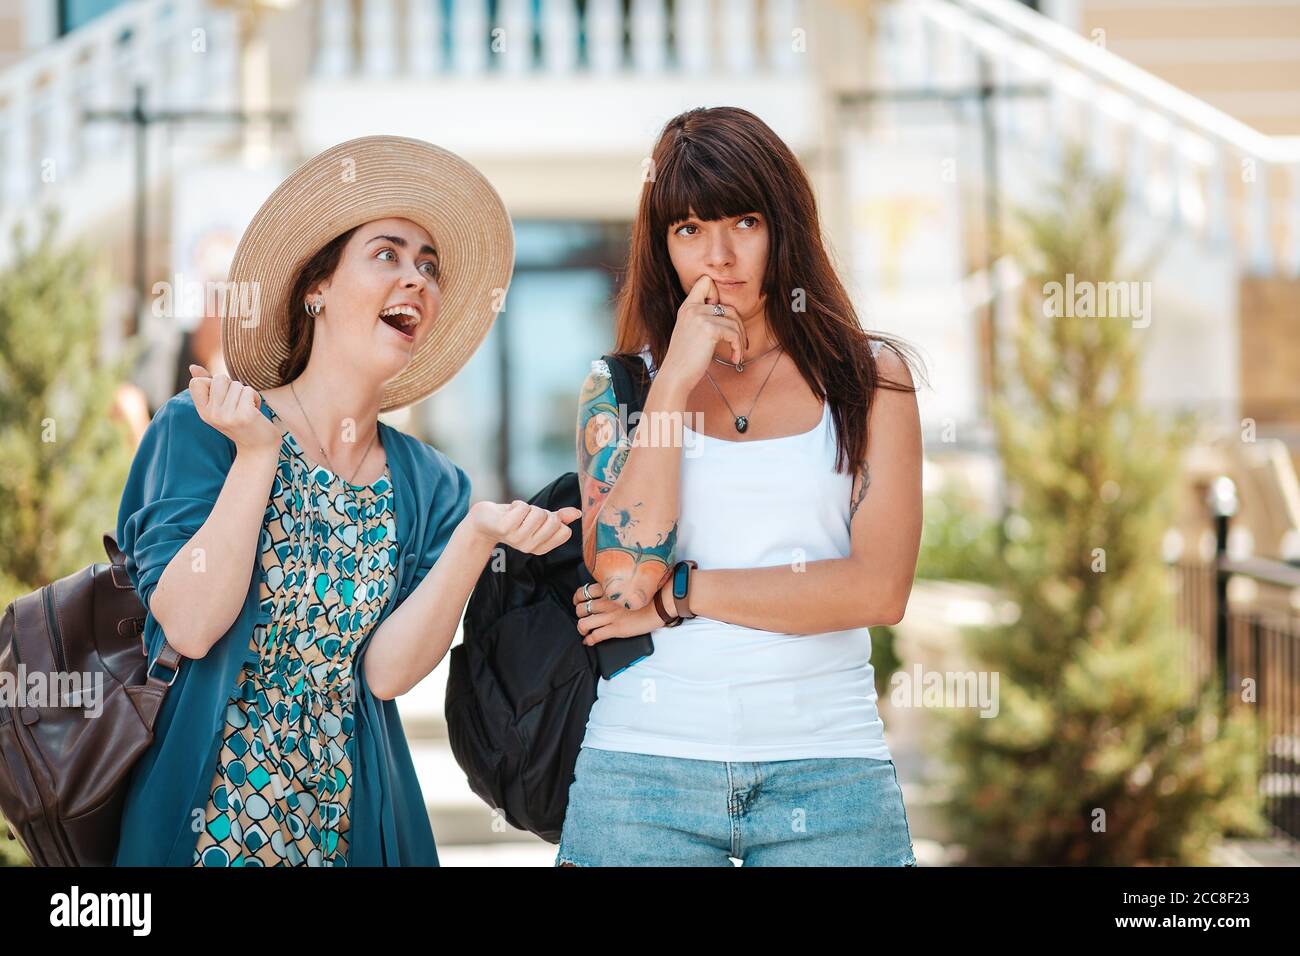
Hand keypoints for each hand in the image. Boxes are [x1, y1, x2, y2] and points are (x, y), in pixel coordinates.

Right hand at [187, 364, 281, 457]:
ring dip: (246, 393)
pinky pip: (248, 390)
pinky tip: (255, 411)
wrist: (258, 447)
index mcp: (203, 412)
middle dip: (233, 387)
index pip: (196, 383)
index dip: (212, 383)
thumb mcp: (219, 406)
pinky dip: (255, 398)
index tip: (223, 398)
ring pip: (236, 384)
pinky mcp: (245, 415)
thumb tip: (192, 366)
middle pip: (219, 379)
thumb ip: (208, 386)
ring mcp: (227, 416)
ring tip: (247, 409)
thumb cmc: (240, 421)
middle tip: (238, 404)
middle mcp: (212, 415)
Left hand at [469, 499, 580, 555]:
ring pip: (538, 513)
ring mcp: (516, 540)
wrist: (486, 521)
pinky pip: (523, 508)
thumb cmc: (514, 519)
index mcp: (540, 548)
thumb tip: (578, 513)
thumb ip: (560, 518)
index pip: (565, 532)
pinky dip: (517, 504)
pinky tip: (508, 512)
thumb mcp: (539, 519)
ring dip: (527, 507)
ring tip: (516, 514)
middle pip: (554, 521)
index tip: (540, 521)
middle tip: (526, 516)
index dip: (556, 520)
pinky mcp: (505, 529)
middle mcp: (529, 547)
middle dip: (541, 511)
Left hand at [572, 579, 674, 644]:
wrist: (659, 604)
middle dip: (579, 616)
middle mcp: (606, 601)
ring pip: (583, 623)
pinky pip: (595, 636)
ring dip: (582, 629)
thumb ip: (613, 588)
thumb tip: (603, 593)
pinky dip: (589, 640)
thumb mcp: (626, 586)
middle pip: (580, 609)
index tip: (578, 602)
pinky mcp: (616, 629)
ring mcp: (610, 616)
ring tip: (586, 631)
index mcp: (608, 589)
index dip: (577, 599)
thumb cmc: (647, 595)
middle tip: (584, 618)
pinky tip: (590, 641)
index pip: (583, 592)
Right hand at [657, 274, 747, 392]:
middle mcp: (692, 308)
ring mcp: (700, 317)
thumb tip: (731, 317)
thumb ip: (703, 319)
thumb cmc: (684, 360)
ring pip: (734, 321)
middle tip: (739, 343)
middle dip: (738, 326)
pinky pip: (734, 333)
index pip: (706, 282)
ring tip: (738, 354)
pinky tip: (735, 359)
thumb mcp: (690, 332)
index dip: (718, 296)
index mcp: (687, 307)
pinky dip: (738, 348)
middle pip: (729, 307)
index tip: (720, 319)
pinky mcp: (709, 329)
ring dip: (740, 340)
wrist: (675, 376)